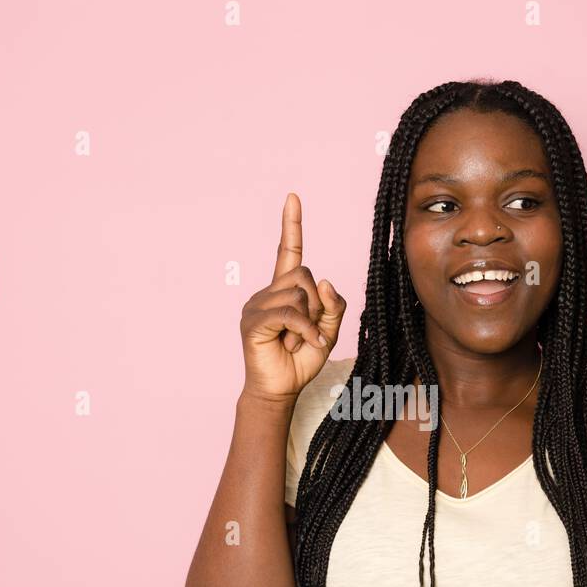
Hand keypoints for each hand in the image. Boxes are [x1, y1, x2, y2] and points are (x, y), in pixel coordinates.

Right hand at [239, 193, 346, 402]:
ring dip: (310, 321)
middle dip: (317, 304)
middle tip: (311, 330)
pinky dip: (305, 330)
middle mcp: (267, 292)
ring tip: (299, 340)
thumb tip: (324, 280)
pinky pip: (289, 313)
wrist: (281, 389)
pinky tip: (307, 344)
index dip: (292, 225)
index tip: (293, 197)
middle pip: (303, 275)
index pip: (288, 252)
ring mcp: (256, 305)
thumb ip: (333, 306)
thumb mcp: (328, 331)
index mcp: (284, 291)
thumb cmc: (301, 360)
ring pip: (298, 294)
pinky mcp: (253, 321)